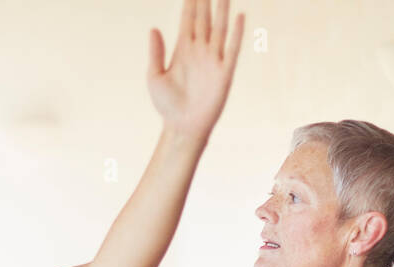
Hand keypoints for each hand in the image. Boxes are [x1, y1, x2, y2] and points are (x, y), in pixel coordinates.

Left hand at [147, 0, 243, 138]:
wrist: (182, 127)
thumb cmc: (166, 105)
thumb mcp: (154, 77)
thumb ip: (155, 53)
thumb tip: (153, 29)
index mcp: (182, 50)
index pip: (188, 19)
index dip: (191, 3)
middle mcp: (199, 51)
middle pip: (204, 19)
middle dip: (206, 1)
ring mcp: (213, 61)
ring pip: (219, 29)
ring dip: (222, 11)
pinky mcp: (224, 73)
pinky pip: (232, 49)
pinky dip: (236, 34)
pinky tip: (239, 17)